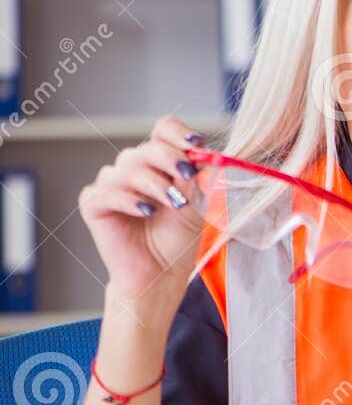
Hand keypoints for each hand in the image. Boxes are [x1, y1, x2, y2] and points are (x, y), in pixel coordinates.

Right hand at [78, 117, 206, 310]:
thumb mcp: (196, 205)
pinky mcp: (94, 205)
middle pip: (146, 148)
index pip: (163, 131)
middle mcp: (132, 169)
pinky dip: (128, 200)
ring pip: (127, 169)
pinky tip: (146, 211)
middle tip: (187, 175)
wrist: (161, 274)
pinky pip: (106, 193)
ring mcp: (111, 185)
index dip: (178, 133)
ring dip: (155, 185)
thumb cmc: (177, 239)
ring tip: (174, 204)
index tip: (197, 144)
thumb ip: (197, 179)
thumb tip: (205, 154)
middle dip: (170, 159)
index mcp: (159, 163)